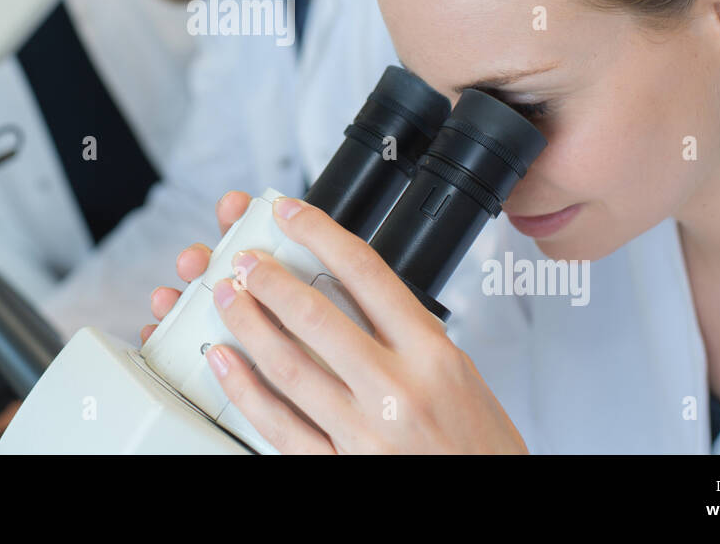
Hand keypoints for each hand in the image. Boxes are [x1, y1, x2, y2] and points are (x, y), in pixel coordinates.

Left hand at [144, 191, 527, 453]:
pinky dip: (245, 390)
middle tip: (244, 258)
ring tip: (226, 297)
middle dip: (269, 279)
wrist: (494, 507)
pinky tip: (225, 364)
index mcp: (432, 354)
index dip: (320, 234)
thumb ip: (410, 336)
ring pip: (288, 365)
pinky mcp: (338, 468)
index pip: (367, 273)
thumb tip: (357, 296)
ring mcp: (364, 432)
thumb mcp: (461, 375)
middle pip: (315, 315)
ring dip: (248, 325)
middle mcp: (397, 390)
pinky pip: (279, 425)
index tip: (291, 213)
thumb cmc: (480, 446)